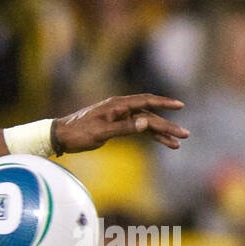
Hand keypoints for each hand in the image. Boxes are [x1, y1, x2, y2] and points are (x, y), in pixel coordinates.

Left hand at [53, 94, 187, 153]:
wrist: (60, 136)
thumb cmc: (77, 133)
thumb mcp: (100, 132)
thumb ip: (123, 128)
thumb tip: (145, 123)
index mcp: (117, 105)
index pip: (146, 101)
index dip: (164, 103)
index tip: (180, 106)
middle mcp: (120, 109)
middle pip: (150, 116)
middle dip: (167, 126)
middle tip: (184, 135)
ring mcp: (119, 117)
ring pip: (145, 125)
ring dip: (160, 134)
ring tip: (176, 144)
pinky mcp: (115, 126)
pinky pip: (137, 130)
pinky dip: (148, 136)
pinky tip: (161, 143)